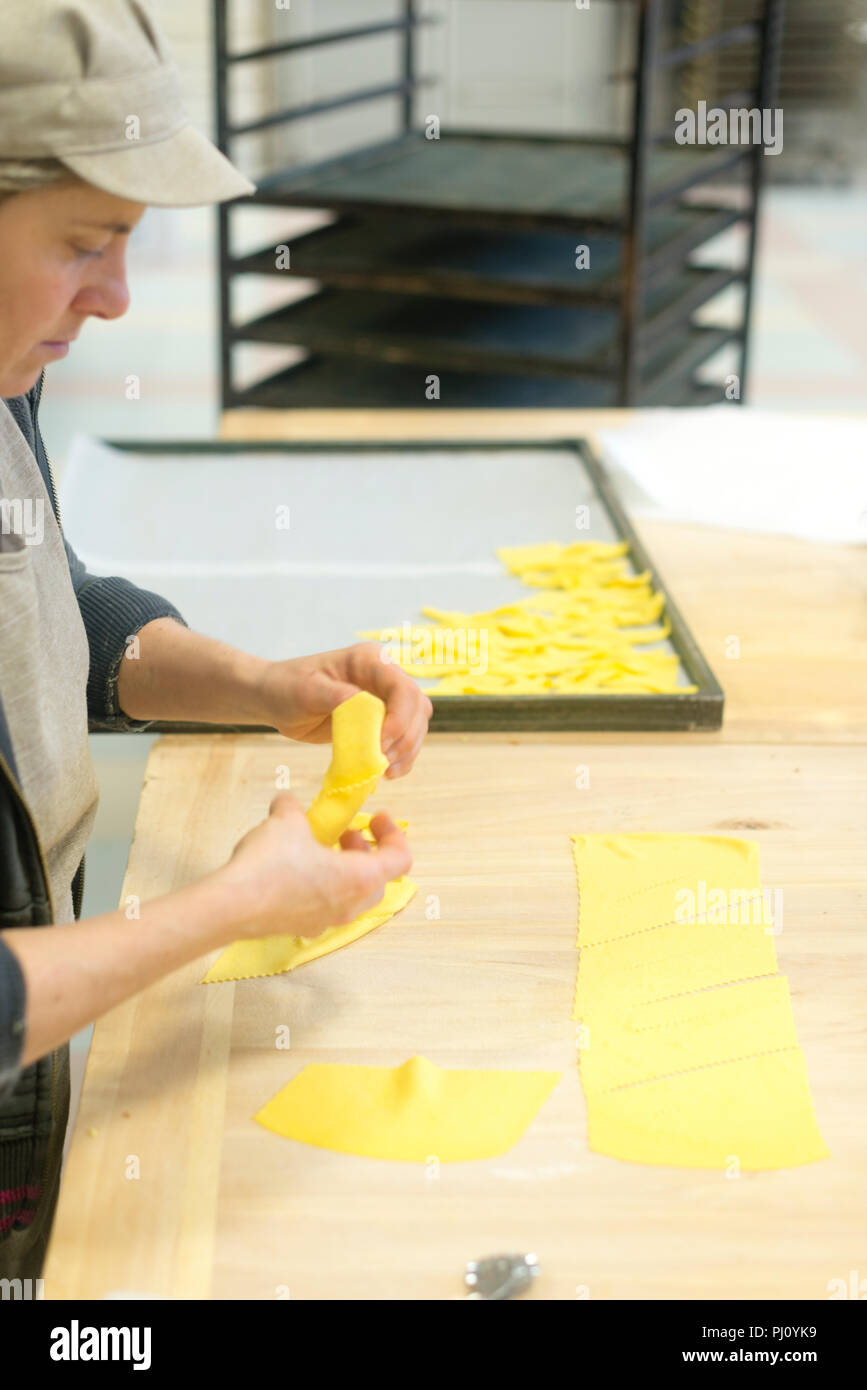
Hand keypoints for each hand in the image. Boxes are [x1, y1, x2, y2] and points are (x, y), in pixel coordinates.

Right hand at [214, 792, 411, 940]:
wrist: (232, 906)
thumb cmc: (271, 863)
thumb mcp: (287, 821)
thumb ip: (293, 808)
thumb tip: (286, 803)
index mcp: (360, 878)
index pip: (400, 860)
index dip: (394, 834)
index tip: (376, 817)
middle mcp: (350, 905)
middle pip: (378, 879)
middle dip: (366, 852)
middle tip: (347, 832)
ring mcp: (327, 921)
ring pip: (352, 895)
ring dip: (344, 868)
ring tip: (318, 847)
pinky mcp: (304, 928)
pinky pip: (326, 906)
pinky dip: (323, 885)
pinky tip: (295, 869)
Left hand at [258, 641, 432, 778]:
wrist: (276, 698)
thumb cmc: (287, 686)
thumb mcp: (306, 689)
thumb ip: (335, 695)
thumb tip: (359, 702)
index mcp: (370, 660)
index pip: (401, 687)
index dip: (400, 717)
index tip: (382, 743)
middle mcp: (384, 676)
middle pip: (416, 707)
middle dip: (406, 737)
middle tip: (384, 763)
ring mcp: (385, 698)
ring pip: (416, 725)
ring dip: (407, 750)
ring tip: (387, 772)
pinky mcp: (381, 720)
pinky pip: (404, 739)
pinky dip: (401, 757)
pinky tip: (387, 772)